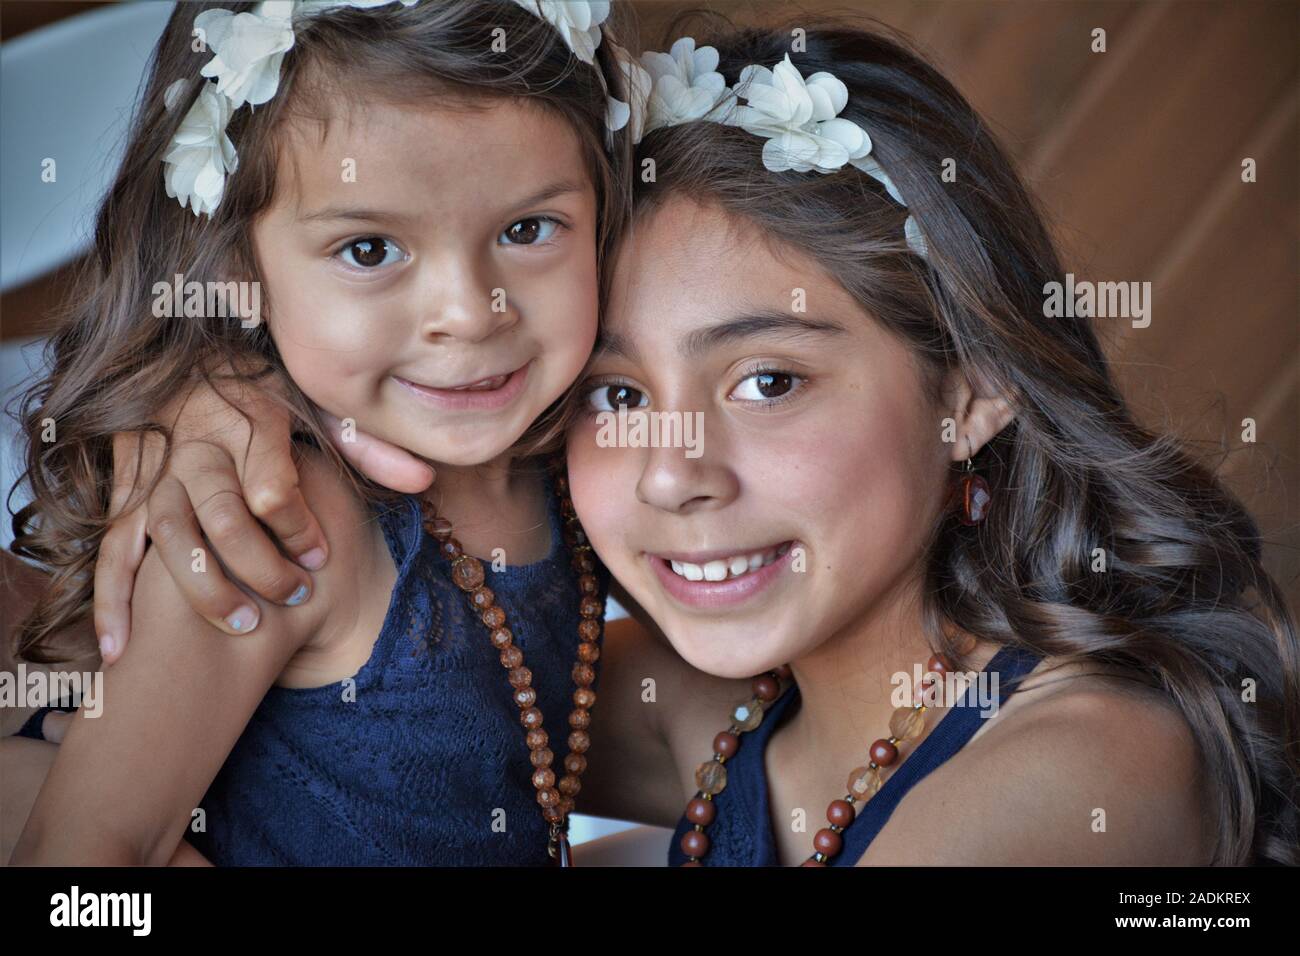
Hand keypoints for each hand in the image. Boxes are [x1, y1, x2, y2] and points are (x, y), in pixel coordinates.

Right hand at [93, 374, 433, 662]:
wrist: (186, 361)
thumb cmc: (268, 394)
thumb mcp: (319, 407)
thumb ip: (366, 446)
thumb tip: (421, 479)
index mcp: (250, 420)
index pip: (270, 482)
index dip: (295, 525)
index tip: (318, 557)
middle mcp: (197, 444)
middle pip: (220, 512)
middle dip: (255, 562)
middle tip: (289, 597)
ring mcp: (156, 469)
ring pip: (166, 533)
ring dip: (198, 587)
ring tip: (237, 628)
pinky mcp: (125, 491)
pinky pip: (114, 547)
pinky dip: (114, 599)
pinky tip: (118, 649)